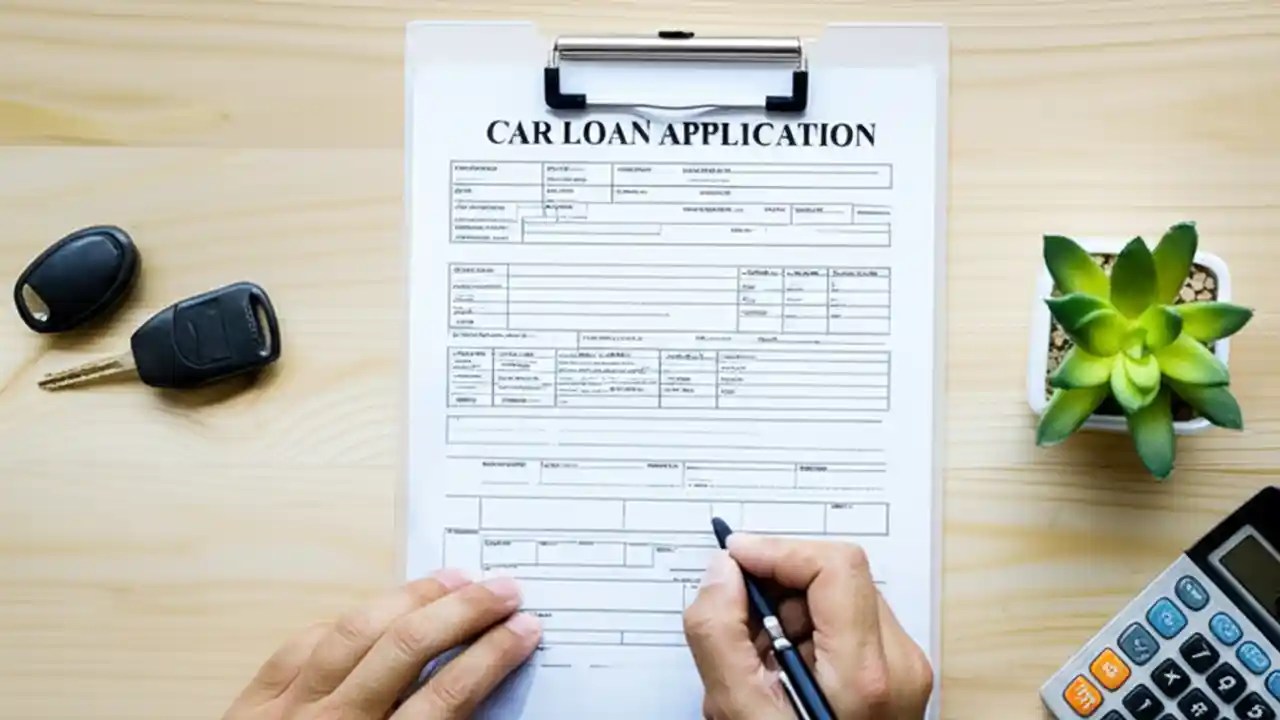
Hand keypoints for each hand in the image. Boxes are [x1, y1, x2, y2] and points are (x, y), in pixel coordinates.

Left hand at [222, 570, 540, 719]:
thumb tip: (476, 698)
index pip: (447, 697)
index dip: (492, 657)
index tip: (524, 631)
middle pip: (406, 649)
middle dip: (463, 612)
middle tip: (504, 590)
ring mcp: (284, 710)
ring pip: (354, 631)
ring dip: (410, 599)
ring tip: (453, 580)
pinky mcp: (251, 702)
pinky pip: (304, 644)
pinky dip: (345, 623)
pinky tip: (377, 608)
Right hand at [683, 537, 933, 719]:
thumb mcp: (740, 715)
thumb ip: (719, 635)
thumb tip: (722, 574)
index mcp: (866, 676)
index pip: (835, 565)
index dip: (778, 550)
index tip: (736, 558)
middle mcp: (898, 666)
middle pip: (835, 576)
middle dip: (776, 589)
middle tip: (738, 626)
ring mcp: (903, 670)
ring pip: (838, 599)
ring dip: (787, 616)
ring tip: (758, 668)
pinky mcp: (896, 675)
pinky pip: (847, 626)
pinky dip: (806, 636)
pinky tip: (782, 678)